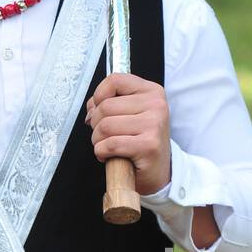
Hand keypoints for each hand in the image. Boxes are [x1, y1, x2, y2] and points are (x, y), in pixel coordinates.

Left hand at [85, 73, 170, 195]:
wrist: (159, 171)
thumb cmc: (141, 142)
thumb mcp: (130, 114)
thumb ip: (109, 102)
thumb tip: (91, 106)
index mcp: (152, 92)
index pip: (115, 80)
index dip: (98, 96)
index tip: (99, 110)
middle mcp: (156, 105)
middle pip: (105, 106)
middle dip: (96, 125)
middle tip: (105, 136)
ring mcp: (154, 125)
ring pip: (105, 126)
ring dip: (98, 141)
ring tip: (108, 147)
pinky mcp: (148, 146)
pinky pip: (110, 144)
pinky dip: (102, 153)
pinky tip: (110, 156)